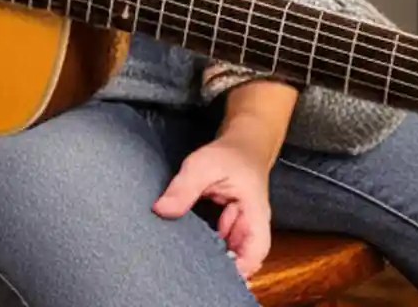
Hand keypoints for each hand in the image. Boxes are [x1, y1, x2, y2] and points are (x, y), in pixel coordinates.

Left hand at [153, 134, 273, 278]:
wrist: (242, 145)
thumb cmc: (228, 154)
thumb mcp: (203, 165)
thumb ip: (184, 187)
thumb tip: (161, 210)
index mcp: (254, 212)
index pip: (256, 250)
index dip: (240, 267)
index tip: (214, 272)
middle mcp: (251, 225)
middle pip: (243, 259)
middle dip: (221, 269)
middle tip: (190, 272)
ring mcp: (240, 227)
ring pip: (231, 254)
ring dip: (212, 259)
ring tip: (185, 264)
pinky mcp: (228, 226)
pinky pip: (221, 244)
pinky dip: (207, 249)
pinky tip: (188, 249)